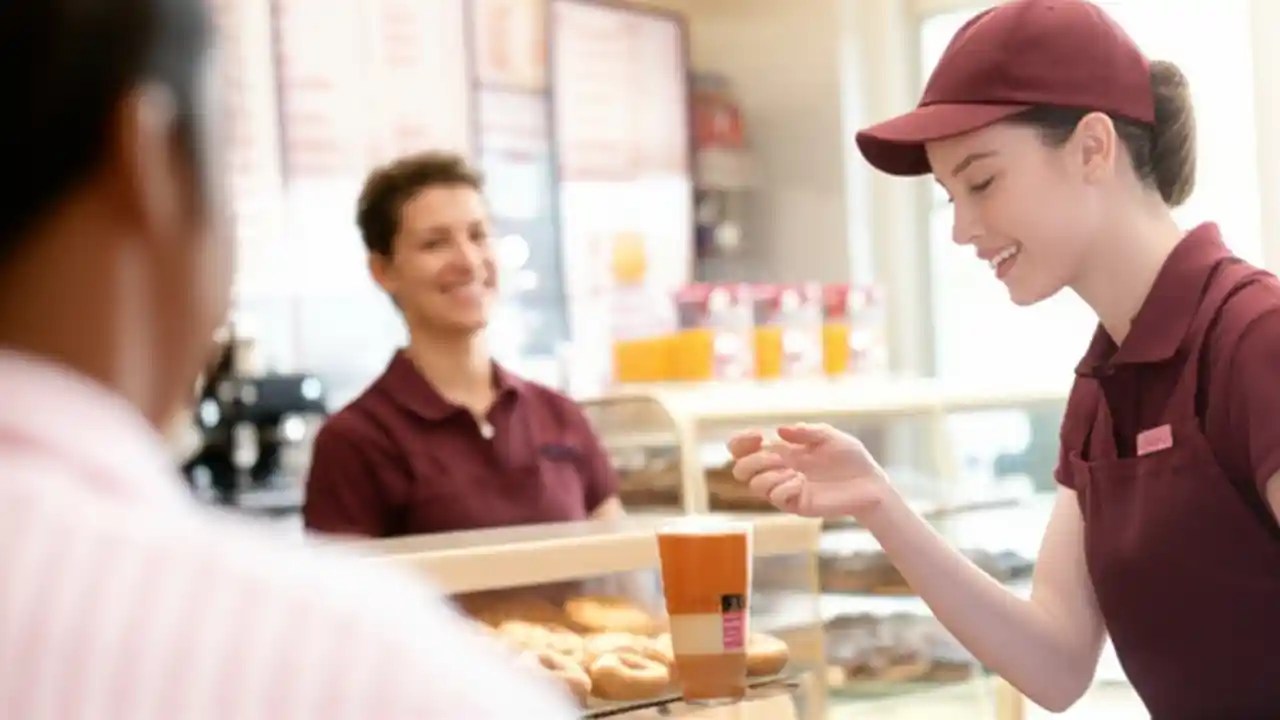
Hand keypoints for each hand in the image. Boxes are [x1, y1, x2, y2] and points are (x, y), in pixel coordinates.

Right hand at [727, 423, 890, 518]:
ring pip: (754, 485)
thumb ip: (805, 432)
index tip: (757, 435)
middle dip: (753, 460)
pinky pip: (776, 497)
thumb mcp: (829, 436)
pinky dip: (785, 487)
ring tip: (794, 471)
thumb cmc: (850, 458)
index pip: (744, 449)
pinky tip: (802, 483)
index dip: (740, 442)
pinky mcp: (796, 504)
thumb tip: (777, 431)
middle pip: (740, 470)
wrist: (870, 483)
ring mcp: (786, 489)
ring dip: (769, 473)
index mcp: (782, 452)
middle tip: (778, 457)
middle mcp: (779, 471)